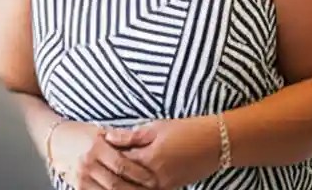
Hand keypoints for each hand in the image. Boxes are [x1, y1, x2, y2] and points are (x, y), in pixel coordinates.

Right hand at [50, 121, 158, 188]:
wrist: (56, 139)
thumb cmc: (82, 134)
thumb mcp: (101, 131)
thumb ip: (122, 138)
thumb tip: (145, 141)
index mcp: (97, 147)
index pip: (122, 165)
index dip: (139, 175)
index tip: (153, 180)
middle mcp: (88, 163)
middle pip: (115, 183)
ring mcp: (81, 177)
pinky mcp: (77, 186)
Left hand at [105, 117, 220, 188]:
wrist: (216, 143)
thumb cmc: (188, 130)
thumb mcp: (157, 127)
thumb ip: (131, 136)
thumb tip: (107, 137)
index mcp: (148, 159)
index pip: (118, 161)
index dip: (106, 155)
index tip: (95, 149)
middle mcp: (154, 177)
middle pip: (123, 181)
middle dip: (110, 174)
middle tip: (98, 167)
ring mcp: (163, 186)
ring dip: (122, 184)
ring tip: (111, 175)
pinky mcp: (170, 189)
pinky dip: (137, 187)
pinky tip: (131, 181)